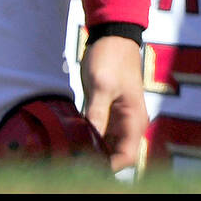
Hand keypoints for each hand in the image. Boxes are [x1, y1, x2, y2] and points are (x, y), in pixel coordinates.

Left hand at [81, 34, 147, 171]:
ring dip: (89, 150)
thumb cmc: (111, 57)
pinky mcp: (107, 113)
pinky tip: (69, 138)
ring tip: (67, 150)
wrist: (113, 34)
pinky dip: (86, 138)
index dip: (107, 167)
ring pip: (105, 147)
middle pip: (115, 156)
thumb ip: (96, 115)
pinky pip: (98, 134)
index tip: (83, 165)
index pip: (126, 157)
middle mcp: (129, 124)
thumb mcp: (101, 85)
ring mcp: (118, 119)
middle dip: (94, 161)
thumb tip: (90, 143)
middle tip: (70, 159)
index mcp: (134, 119)